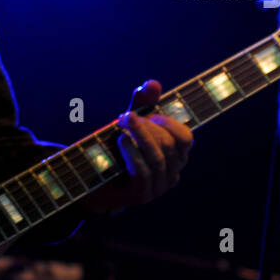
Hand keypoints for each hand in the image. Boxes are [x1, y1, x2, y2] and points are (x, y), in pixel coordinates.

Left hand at [83, 79, 192, 214]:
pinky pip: (143, 172)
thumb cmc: (118, 148)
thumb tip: (153, 84)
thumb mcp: (132, 122)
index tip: (150, 113)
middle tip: (126, 117)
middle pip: (169, 145)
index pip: (185, 138)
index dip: (169, 123)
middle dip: (147, 126)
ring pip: (157, 158)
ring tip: (123, 123)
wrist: (94, 180)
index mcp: (176, 156)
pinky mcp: (141, 196)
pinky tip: (121, 141)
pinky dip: (133, 153)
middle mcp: (172, 173)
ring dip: (139, 136)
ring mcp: (158, 187)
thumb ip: (143, 103)